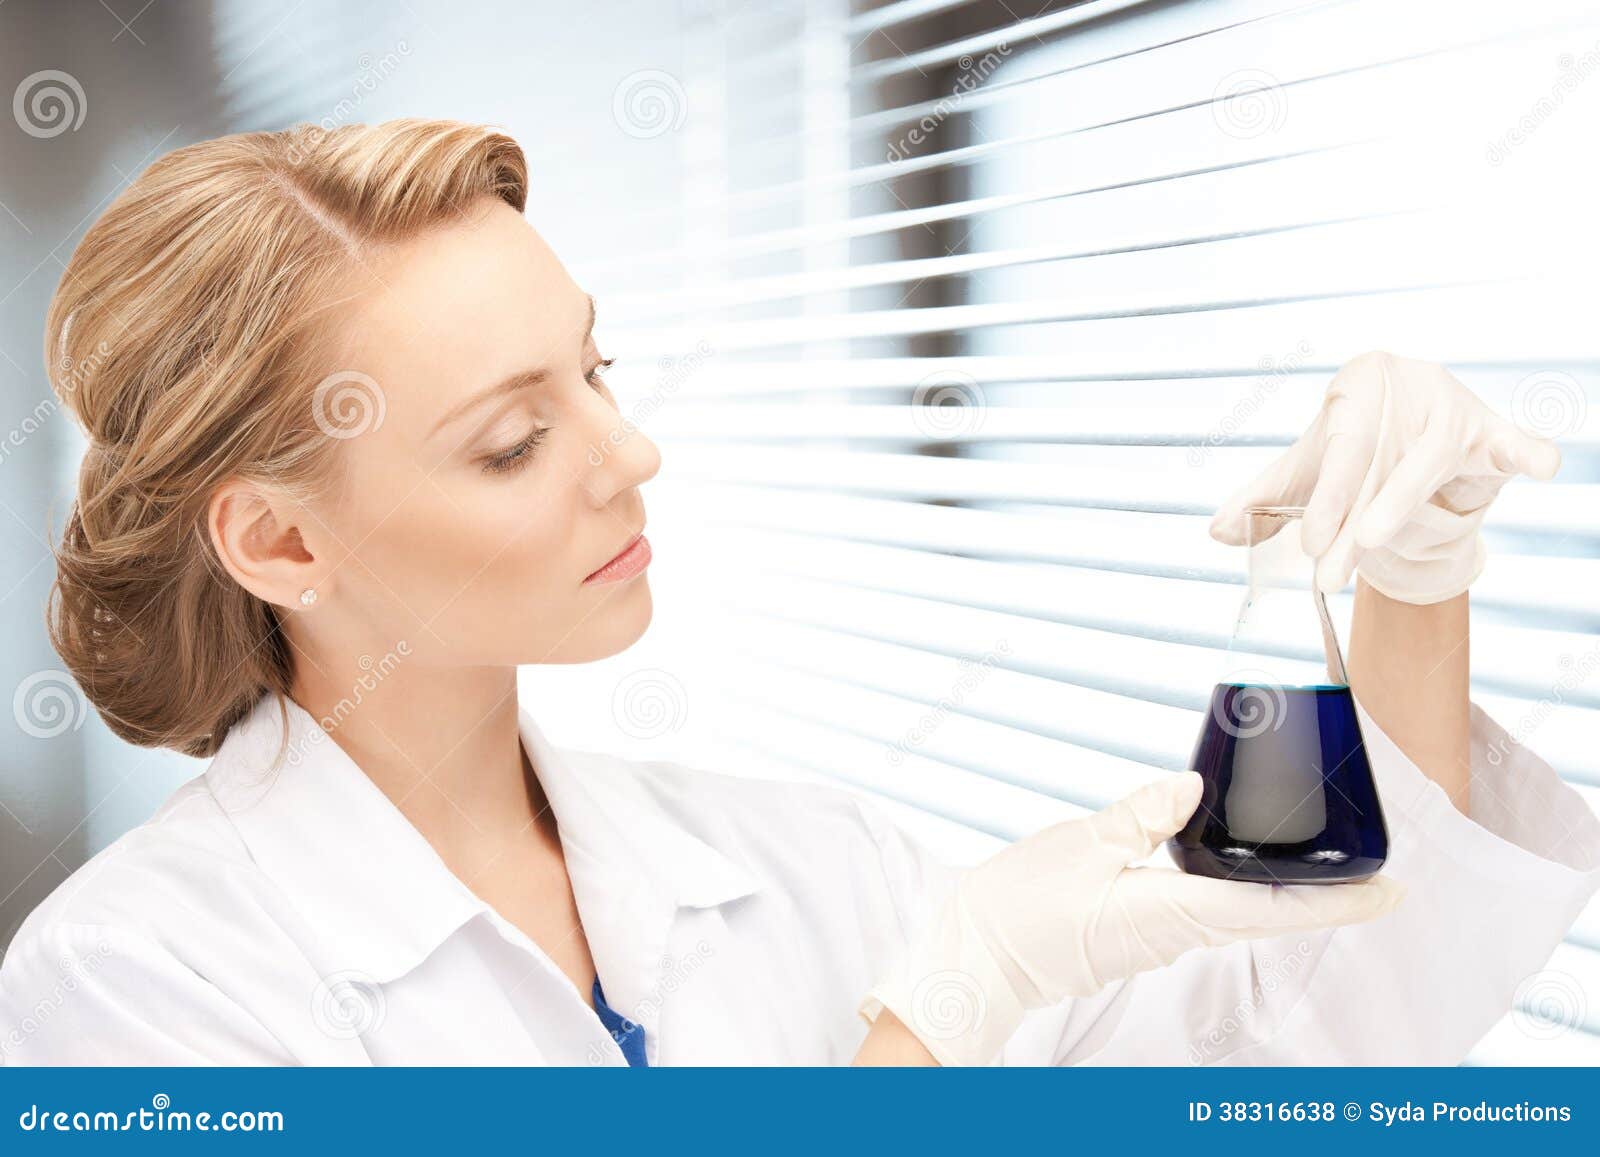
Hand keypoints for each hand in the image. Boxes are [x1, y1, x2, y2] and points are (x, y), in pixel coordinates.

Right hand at [860, 772, 1403, 1066]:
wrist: (975, 962)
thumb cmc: (1019, 911)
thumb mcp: (1080, 844)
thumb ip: (1142, 815)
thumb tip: (1194, 787)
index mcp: (1173, 912)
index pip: (1275, 906)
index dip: (1340, 899)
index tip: (1395, 891)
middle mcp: (1177, 932)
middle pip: (1267, 910)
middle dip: (1321, 888)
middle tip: (1368, 858)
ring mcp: (1156, 937)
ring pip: (1236, 908)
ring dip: (1277, 883)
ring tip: (1308, 847)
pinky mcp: (1134, 931)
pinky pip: (1199, 906)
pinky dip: (1231, 880)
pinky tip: (1228, 852)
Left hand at [1209, 351, 1560, 603]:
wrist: (1410, 425)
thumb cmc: (1353, 445)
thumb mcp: (1308, 471)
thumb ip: (1262, 500)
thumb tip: (1217, 532)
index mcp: (1358, 383)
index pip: (1340, 447)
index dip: (1325, 499)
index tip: (1308, 546)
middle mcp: (1408, 385)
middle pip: (1379, 461)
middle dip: (1353, 521)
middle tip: (1330, 572)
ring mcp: (1454, 407)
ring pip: (1428, 461)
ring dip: (1402, 503)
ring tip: (1374, 541)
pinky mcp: (1492, 431)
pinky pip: (1511, 442)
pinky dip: (1527, 451)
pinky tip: (1540, 465)